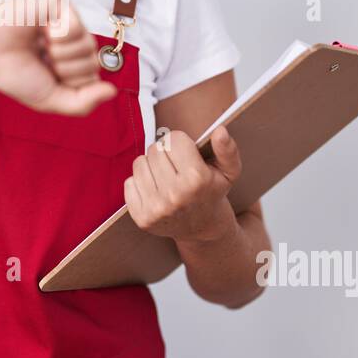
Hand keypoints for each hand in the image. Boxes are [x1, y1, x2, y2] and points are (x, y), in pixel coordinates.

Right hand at [0, 0, 116, 115]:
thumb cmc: (13, 73)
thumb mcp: (51, 100)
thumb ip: (83, 103)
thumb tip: (113, 92)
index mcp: (69, 60)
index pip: (93, 77)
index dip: (69, 83)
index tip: (45, 75)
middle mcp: (72, 39)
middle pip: (93, 61)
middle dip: (66, 69)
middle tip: (41, 59)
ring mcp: (67, 19)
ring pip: (88, 45)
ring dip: (60, 53)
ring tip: (39, 44)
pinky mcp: (60, 3)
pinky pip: (76, 27)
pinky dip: (57, 35)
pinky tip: (40, 29)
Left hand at [124, 125, 242, 241]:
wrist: (202, 227)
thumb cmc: (212, 192)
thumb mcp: (229, 172)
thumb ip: (227, 149)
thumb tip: (220, 130)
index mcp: (197, 179)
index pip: (174, 138)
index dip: (181, 143)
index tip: (187, 154)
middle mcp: (175, 195)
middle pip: (155, 149)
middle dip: (165, 153)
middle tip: (176, 167)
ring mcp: (156, 208)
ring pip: (140, 163)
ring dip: (151, 166)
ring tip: (165, 177)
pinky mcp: (141, 217)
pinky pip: (129, 182)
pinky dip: (140, 183)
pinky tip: (155, 191)